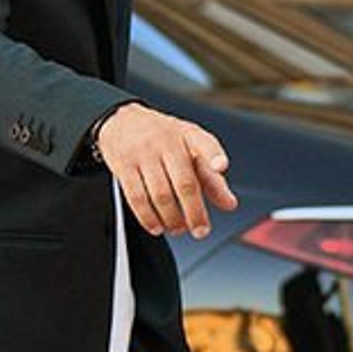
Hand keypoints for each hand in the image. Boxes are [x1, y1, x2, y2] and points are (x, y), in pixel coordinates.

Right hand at [95, 104, 238, 239]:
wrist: (123, 120)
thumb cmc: (165, 141)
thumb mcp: (191, 150)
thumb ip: (211, 178)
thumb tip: (230, 204)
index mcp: (189, 135)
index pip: (205, 143)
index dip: (214, 155)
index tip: (221, 166)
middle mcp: (167, 142)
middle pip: (185, 183)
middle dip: (195, 213)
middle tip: (201, 231)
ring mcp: (143, 153)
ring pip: (161, 194)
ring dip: (172, 219)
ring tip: (179, 229)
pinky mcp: (123, 165)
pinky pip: (137, 197)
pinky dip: (148, 217)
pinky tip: (157, 226)